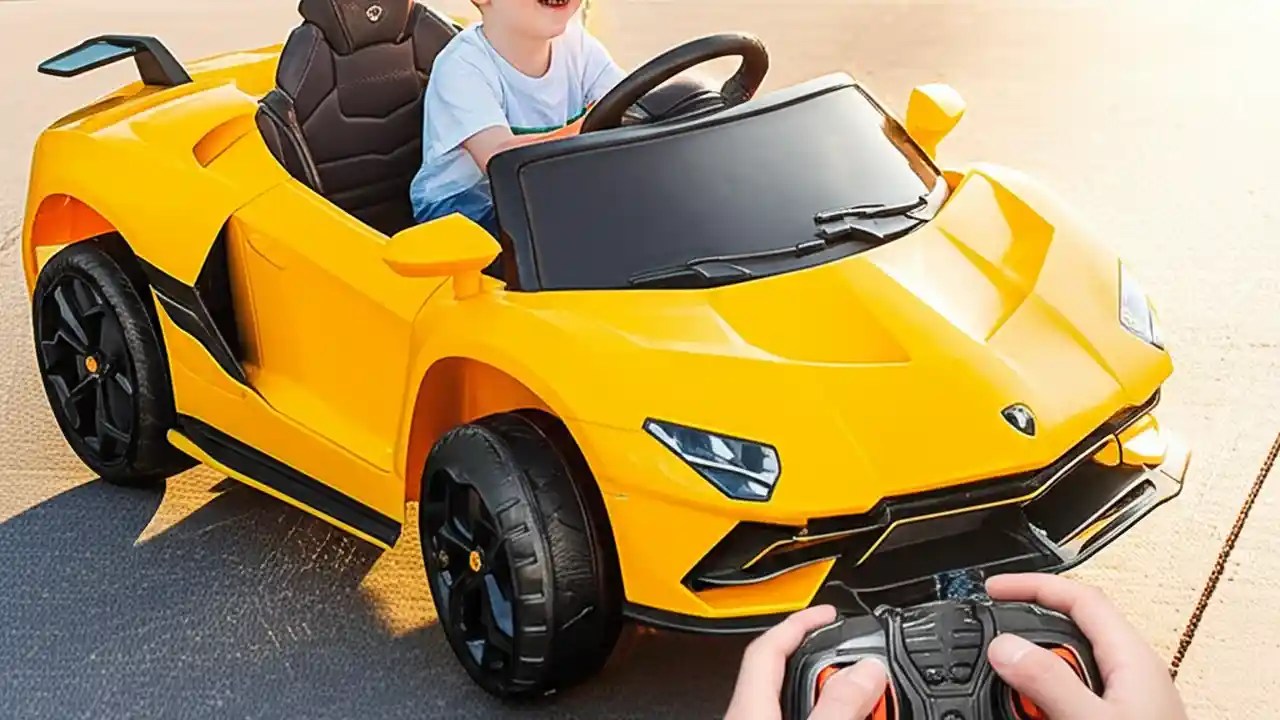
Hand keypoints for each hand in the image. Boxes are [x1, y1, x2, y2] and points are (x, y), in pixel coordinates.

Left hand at [724, 604, 888, 719]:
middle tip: (859, 659)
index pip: (769, 646)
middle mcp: (748, 717)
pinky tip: (845, 719)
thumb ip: (836, 705)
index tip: (828, 612)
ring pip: (793, 700)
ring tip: (863, 697)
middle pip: (784, 672)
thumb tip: (866, 670)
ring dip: (829, 695)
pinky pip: (799, 717)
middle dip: (825, 660)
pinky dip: (822, 714)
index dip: (799, 622)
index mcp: (749, 709)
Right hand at [985, 573, 1189, 719]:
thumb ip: (1049, 683)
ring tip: (1012, 701)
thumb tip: (1006, 647)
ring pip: (1066, 669)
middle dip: (1026, 638)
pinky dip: (1043, 703)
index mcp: (1132, 659)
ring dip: (1033, 680)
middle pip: (1068, 631)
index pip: (1079, 598)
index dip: (1033, 586)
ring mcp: (1122, 701)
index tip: (992, 590)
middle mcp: (1130, 674)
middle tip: (991, 653)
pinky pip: (1071, 699)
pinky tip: (1032, 717)